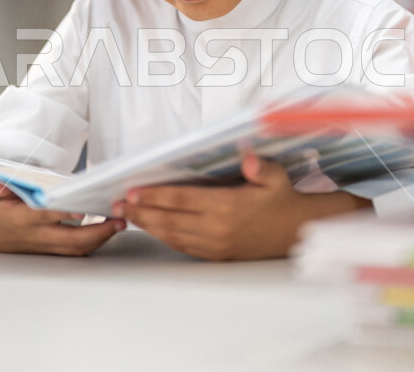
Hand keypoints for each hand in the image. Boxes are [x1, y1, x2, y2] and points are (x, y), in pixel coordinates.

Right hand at [0, 181, 123, 255]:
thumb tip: (0, 183)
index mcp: (20, 219)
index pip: (46, 217)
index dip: (64, 214)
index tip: (85, 209)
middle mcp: (34, 236)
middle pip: (70, 240)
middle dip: (97, 232)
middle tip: (119, 221)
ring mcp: (42, 246)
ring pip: (75, 248)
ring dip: (99, 238)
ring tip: (120, 224)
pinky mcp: (47, 250)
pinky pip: (73, 250)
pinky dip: (91, 242)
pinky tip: (107, 231)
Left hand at [115, 152, 370, 260]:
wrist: (295, 232)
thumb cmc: (282, 200)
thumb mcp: (275, 177)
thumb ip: (260, 167)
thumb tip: (247, 157)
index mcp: (227, 207)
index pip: (181, 199)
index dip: (154, 196)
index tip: (132, 191)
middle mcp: (217, 228)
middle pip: (169, 220)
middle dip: (140, 211)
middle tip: (118, 204)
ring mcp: (215, 245)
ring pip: (171, 236)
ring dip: (147, 225)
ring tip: (128, 215)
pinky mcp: (216, 255)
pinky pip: (182, 246)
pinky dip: (163, 237)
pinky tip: (152, 228)